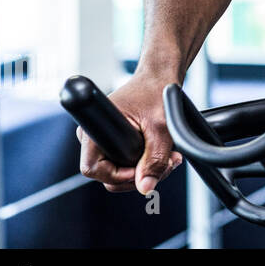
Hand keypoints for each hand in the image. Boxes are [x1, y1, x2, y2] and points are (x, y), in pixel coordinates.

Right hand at [77, 73, 182, 194]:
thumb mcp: (161, 127)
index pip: (92, 170)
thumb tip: (145, 187)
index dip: (118, 176)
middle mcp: (94, 136)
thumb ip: (155, 158)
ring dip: (147, 169)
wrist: (160, 77)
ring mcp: (104, 140)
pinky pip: (125, 162)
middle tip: (168, 163)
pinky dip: (146, 162)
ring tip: (171, 156)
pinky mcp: (115, 141)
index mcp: (95, 130)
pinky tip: (164, 154)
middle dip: (140, 174)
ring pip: (120, 170)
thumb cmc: (156, 92)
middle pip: (109, 175)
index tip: (141, 169)